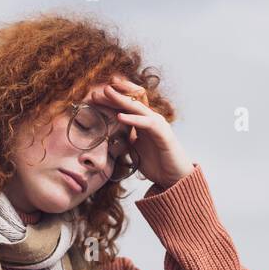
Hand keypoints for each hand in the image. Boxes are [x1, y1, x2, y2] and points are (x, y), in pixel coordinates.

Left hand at [91, 75, 193, 189]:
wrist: (175, 179)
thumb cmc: (157, 165)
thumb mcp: (135, 150)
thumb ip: (126, 140)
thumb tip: (110, 137)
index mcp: (143, 123)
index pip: (125, 107)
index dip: (110, 101)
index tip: (93, 96)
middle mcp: (150, 120)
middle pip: (129, 102)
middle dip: (113, 95)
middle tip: (95, 90)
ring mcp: (157, 124)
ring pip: (137, 107)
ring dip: (121, 100)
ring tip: (107, 93)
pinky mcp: (163, 133)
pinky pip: (147, 123)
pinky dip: (133, 119)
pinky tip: (120, 116)